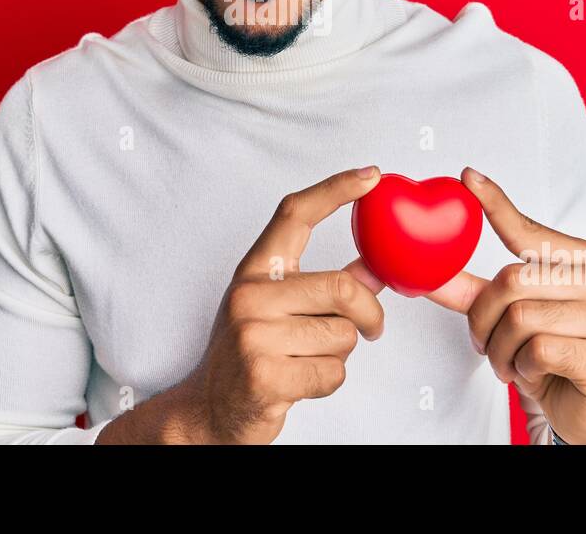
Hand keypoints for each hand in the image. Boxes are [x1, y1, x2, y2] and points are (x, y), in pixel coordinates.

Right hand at [178, 166, 387, 443]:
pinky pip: (332, 372)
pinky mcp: (263, 376)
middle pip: (343, 288)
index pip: (294, 214)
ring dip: (340, 354)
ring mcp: (252, 334)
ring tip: (307, 360)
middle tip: (372, 329)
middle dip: (368, 315)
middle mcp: (249, 295)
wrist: (209, 410)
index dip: (336, 189)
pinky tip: (300, 382)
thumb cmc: (251, 354)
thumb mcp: (279, 309)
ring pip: (342, 336)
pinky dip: (329, 381)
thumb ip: (325, 287)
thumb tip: (375, 268)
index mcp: (255, 270)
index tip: (372, 175)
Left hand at [423, 166, 585, 443]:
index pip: (531, 231)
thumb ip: (475, 293)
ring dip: (500, 350)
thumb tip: (430, 272)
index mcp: (581, 262)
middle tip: (485, 343)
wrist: (584, 411)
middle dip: (483, 320)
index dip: (497, 205)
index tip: (468, 178)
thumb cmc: (549, 356)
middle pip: (512, 281)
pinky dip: (522, 368)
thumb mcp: (510, 319)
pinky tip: (532, 373)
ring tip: (509, 362)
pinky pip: (541, 350)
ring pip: (521, 318)